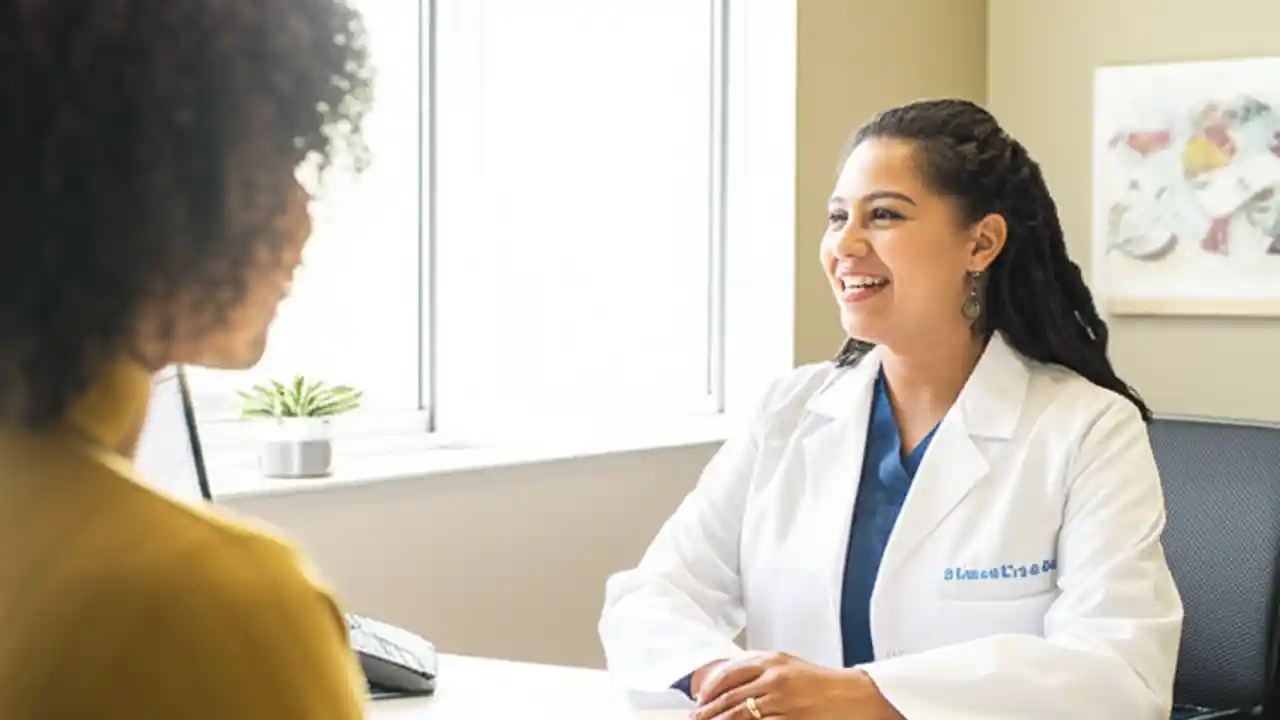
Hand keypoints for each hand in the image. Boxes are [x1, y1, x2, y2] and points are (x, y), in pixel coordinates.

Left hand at [690, 652, 901, 719]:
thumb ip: (759, 668)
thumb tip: (729, 681)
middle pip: (730, 696)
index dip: (709, 689)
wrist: (851, 697)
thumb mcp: (787, 665)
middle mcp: (773, 678)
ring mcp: (781, 701)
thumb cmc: (820, 683)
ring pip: (739, 714)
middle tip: (696, 718)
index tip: (700, 699)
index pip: (728, 673)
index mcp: (771, 661)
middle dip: (708, 711)